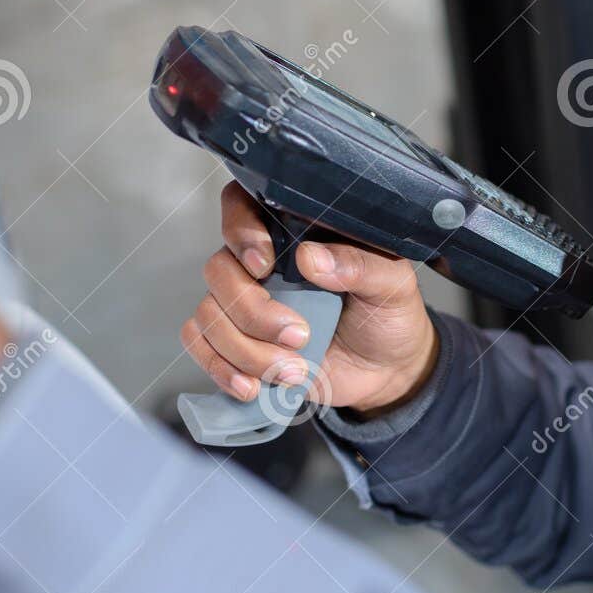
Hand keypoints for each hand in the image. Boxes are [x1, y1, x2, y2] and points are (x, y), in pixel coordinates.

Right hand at [182, 182, 438, 415]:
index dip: (241, 231)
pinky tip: (252, 386)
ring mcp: (244, 304)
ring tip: (293, 371)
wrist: (388, 371)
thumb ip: (359, 265)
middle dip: (252, 310)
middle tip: (299, 334)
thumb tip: (312, 258)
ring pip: (209, 314)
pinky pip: (201, 345)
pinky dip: (220, 368)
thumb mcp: (392, 284)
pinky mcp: (237, 343)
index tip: (265, 264)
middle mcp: (261, 264)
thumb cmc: (389, 315)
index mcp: (295, 233)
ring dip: (245, 350)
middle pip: (219, 270)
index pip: (241, 207)